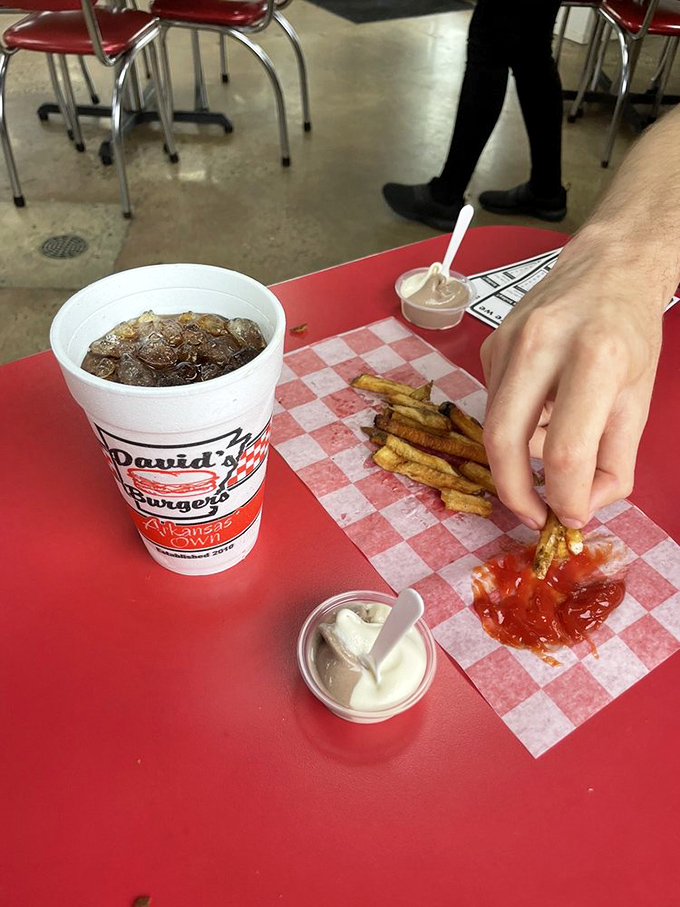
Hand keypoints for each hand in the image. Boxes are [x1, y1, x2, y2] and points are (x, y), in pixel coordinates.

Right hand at [480, 233, 664, 529]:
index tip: (570, 516)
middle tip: (534, 514)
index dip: (566, 498)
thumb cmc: (629, 332)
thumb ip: (616, 461)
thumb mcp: (639, 399)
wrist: (607, 266)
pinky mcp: (489, 346)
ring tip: (552, 447)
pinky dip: (516, 424)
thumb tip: (580, 505)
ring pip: (495, 426)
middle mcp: (542, 344)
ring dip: (518, 456)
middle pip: (505, 441)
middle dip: (515, 493)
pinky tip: (542, 407)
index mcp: (596, 356)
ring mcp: (507, 342)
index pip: (566, 451)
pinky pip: (494, 404)